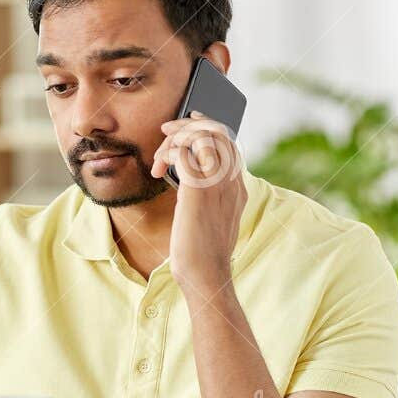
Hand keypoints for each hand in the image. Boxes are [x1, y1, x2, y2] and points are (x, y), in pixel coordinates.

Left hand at [152, 111, 245, 296]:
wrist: (206, 275)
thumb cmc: (204, 252)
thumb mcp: (213, 219)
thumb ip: (211, 196)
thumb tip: (191, 178)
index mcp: (237, 188)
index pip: (230, 142)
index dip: (209, 125)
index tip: (189, 122)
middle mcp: (231, 181)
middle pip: (217, 132)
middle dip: (188, 124)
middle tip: (166, 131)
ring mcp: (216, 185)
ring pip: (201, 137)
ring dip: (175, 138)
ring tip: (160, 155)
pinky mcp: (197, 191)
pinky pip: (183, 153)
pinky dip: (168, 153)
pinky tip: (160, 169)